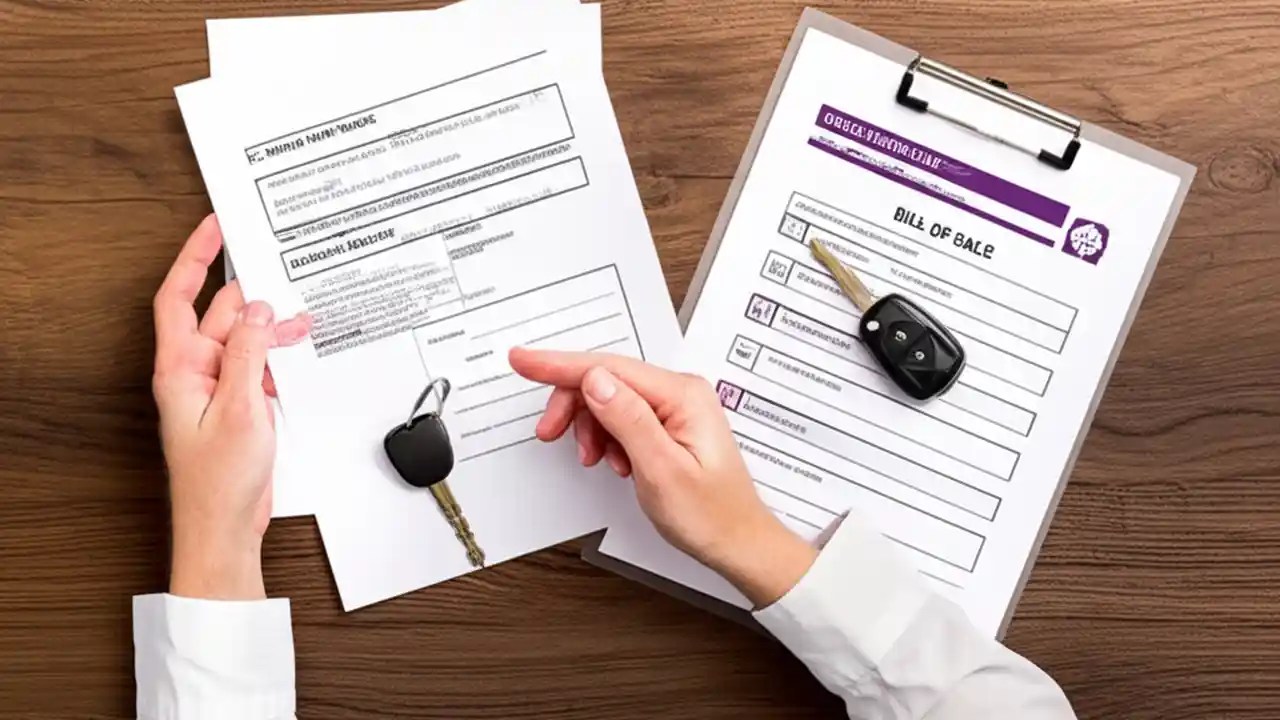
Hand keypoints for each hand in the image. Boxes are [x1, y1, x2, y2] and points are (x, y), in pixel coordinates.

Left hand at [151, 214, 310, 599]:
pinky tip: (298, 358)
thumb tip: (255, 311)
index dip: (194, 258)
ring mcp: (217, 391)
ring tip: (302, 321)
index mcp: (180, 369)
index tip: (214, 228)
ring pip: (244, 343)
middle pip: (219, 316)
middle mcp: (194, 375)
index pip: (178, 297)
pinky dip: (277, 359)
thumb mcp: (240, 407)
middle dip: (250, 296)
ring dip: (270, 331)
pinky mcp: (237, 408)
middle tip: (280, 271)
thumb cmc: (219, 481)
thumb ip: (249, 354)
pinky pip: (257, 369)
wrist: (224, 527)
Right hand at [509, 348, 816, 606]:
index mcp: (682, 395)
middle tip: (548, 433)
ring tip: (595, 460)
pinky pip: (621, 417)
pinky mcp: (667, 424)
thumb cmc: (710, 515)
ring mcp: (674, 407)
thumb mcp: (661, 470)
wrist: (738, 543)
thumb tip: (594, 380)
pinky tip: (613, 461)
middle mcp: (679, 392)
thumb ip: (627, 419)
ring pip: (608, 400)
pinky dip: (606, 438)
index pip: (607, 368)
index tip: (523, 361)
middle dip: (572, 406)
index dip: (558, 365)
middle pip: (604, 380)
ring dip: (590, 428)